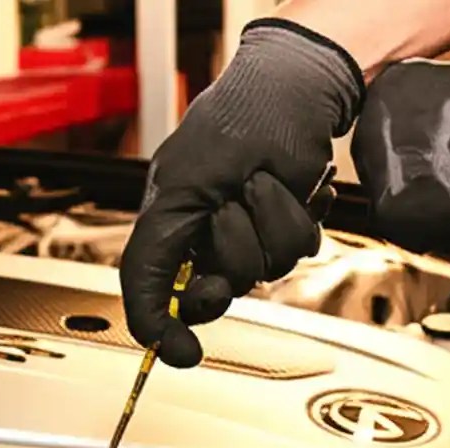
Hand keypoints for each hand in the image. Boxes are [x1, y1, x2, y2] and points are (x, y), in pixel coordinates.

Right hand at [120, 19, 362, 368]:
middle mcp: (206, 239)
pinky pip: (300, 246)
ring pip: (268, 266)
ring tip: (263, 178)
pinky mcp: (288, 228)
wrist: (291, 93)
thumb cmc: (228, 127)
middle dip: (233, 250)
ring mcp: (251, 236)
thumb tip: (149, 322)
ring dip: (271, 218)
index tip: (182, 352)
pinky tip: (292, 182)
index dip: (162, 331)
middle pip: (221, 288)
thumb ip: (151, 258)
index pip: (153, 294)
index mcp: (168, 229)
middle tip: (232, 208)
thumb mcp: (177, 191)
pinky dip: (299, 211)